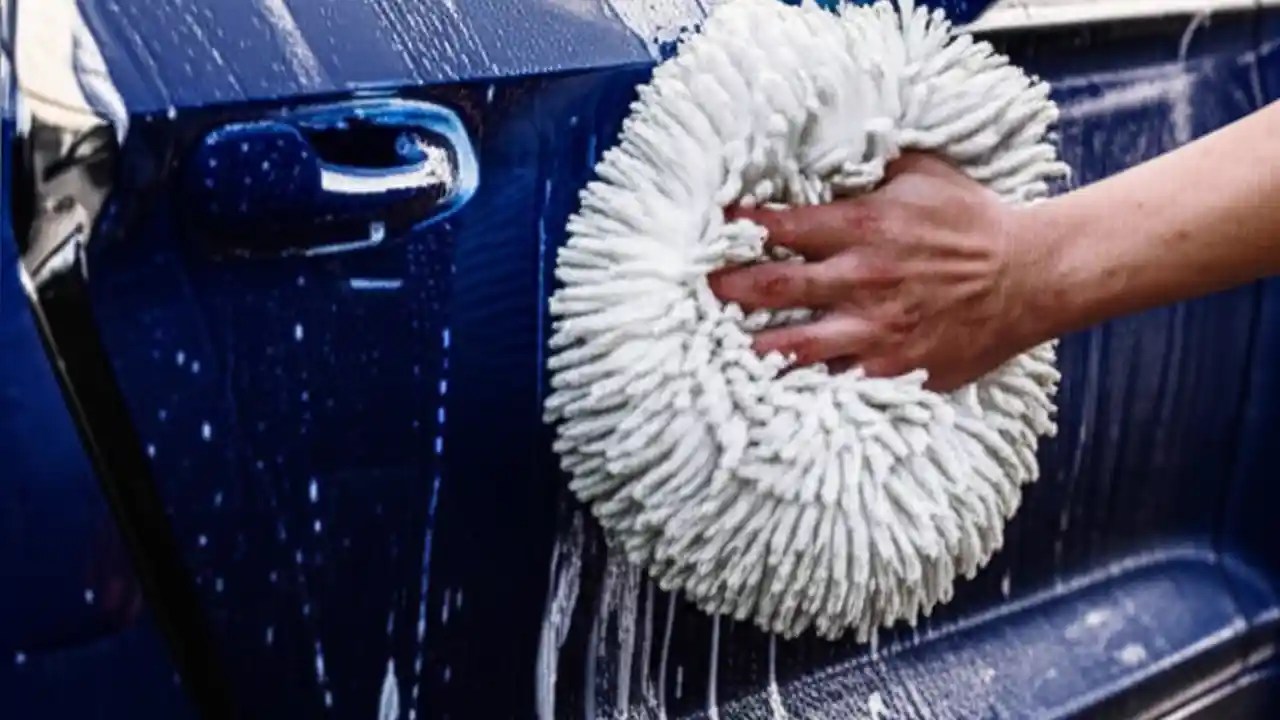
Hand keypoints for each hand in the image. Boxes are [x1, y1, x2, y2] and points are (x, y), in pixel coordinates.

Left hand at [708, 153, 1052, 391]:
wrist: (1028, 277)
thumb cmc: (972, 222)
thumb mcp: (922, 174)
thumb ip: (871, 167)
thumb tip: (831, 154)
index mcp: (864, 226)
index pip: (783, 227)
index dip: (742, 228)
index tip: (714, 230)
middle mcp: (861, 279)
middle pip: (774, 288)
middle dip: (728, 289)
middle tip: (697, 292)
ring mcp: (874, 329)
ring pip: (794, 346)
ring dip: (751, 348)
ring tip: (716, 352)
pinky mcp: (892, 368)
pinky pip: (836, 384)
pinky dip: (802, 390)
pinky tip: (770, 395)